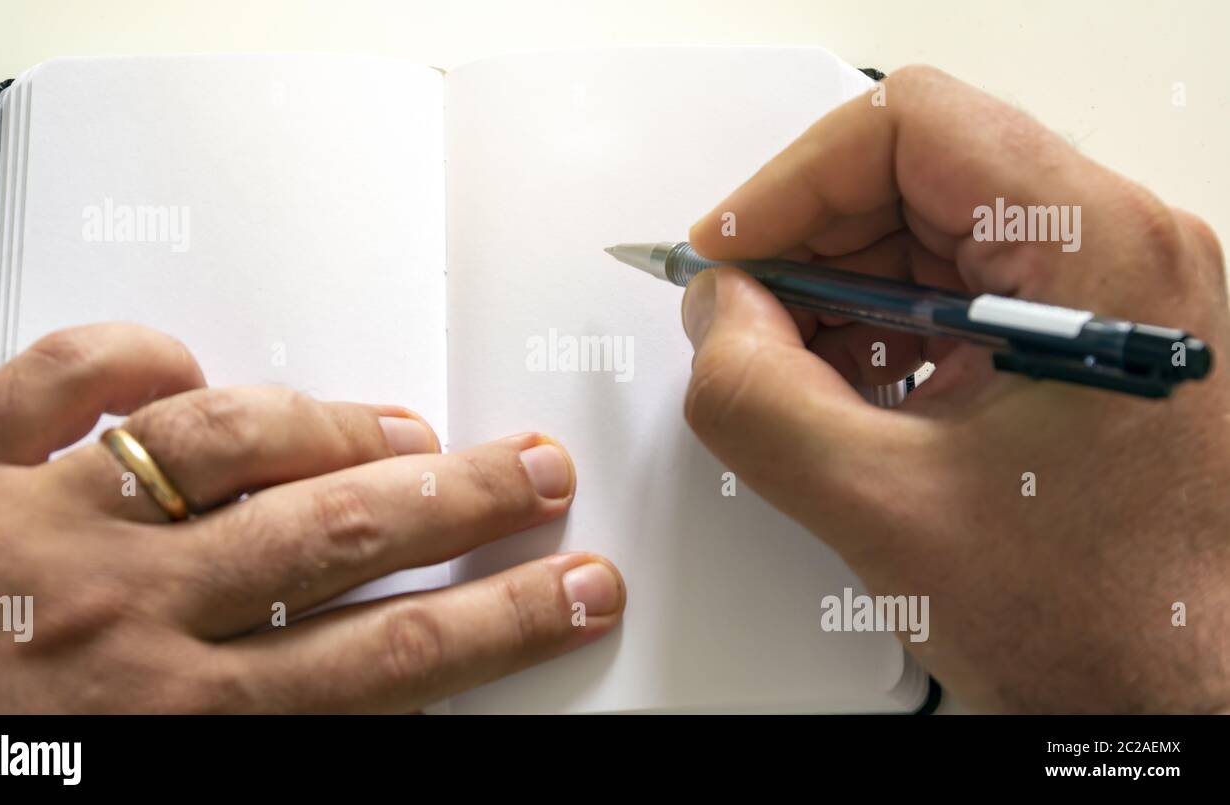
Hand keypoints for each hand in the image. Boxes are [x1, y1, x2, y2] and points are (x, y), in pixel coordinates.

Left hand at [0, 323, 623, 711]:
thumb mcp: (154, 795)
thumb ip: (264, 746)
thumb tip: (372, 698)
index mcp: (178, 725)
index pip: (392, 661)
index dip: (506, 621)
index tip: (576, 589)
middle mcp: (124, 616)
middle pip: (339, 536)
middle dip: (463, 500)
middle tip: (536, 472)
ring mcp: (40, 531)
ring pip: (225, 442)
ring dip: (335, 426)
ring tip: (406, 423)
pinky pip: (55, 381)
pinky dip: (128, 354)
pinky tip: (184, 360)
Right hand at [681, 66, 1229, 712]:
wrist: (1177, 699)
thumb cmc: (1104, 623)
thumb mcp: (885, 508)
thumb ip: (761, 397)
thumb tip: (715, 313)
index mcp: (1099, 253)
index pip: (912, 126)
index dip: (793, 184)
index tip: (731, 254)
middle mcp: (1120, 252)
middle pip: (918, 171)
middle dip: (809, 244)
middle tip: (743, 319)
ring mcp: (1107, 294)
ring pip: (930, 230)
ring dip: (840, 291)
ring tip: (795, 373)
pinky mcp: (1083, 338)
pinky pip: (958, 288)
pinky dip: (883, 328)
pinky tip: (852, 393)